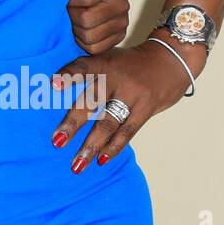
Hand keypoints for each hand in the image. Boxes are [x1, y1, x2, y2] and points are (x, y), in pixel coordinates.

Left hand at [49, 37, 205, 170]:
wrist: (170, 61)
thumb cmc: (130, 65)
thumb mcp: (109, 59)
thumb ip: (89, 74)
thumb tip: (57, 93)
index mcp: (103, 63)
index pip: (82, 67)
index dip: (68, 75)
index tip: (53, 85)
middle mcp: (116, 78)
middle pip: (91, 101)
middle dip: (73, 123)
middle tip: (57, 141)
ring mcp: (132, 94)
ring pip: (108, 123)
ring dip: (92, 146)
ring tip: (78, 165)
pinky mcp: (145, 109)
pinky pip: (127, 131)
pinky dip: (113, 147)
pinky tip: (101, 160)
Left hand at [66, 0, 130, 53]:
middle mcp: (122, 3)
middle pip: (87, 20)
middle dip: (70, 15)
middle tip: (67, 9)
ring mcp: (122, 21)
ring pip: (90, 37)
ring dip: (75, 29)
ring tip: (73, 18)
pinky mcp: (119, 36)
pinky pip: (96, 49)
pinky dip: (83, 42)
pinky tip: (79, 29)